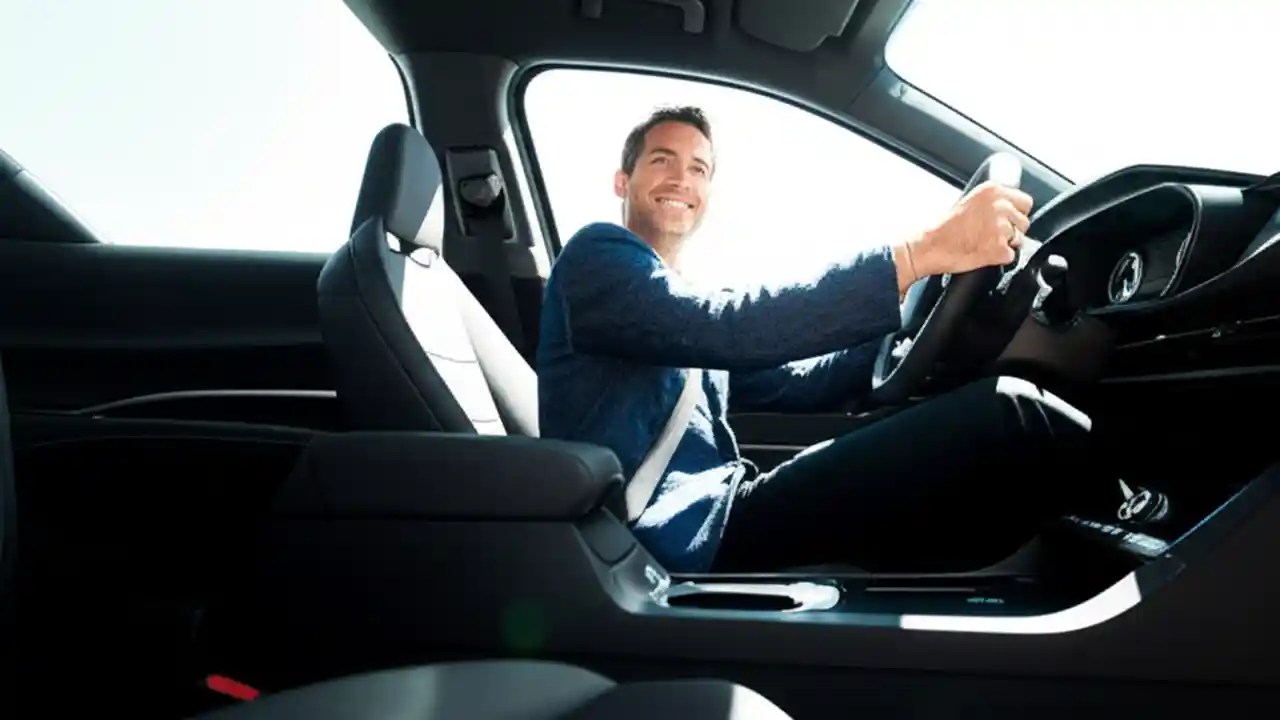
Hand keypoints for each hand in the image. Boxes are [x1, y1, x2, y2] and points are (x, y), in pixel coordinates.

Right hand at [910, 181, 1033, 277]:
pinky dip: (999, 258)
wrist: (930, 246)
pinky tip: (983, 253)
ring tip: (984, 244)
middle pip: (1024, 222)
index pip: (1025, 201)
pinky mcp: (999, 248)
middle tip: (993, 235)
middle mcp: (1000, 206)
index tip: (1008, 220)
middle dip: (1013, 230)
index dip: (1017, 213)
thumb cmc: (944, 228)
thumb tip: (1010, 208)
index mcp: (993, 191)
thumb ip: (992, 202)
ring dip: (1005, 244)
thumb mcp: (969, 201)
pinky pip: (1010, 256)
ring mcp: (1001, 228)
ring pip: (1019, 240)